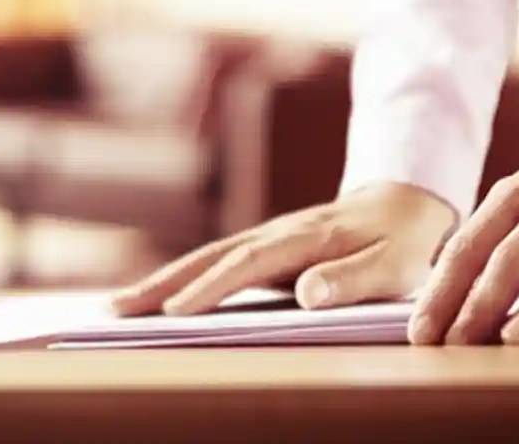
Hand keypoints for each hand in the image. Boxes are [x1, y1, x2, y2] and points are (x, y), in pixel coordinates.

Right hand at [112, 183, 455, 315]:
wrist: (400, 206)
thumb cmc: (400, 245)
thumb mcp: (395, 266)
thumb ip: (354, 278)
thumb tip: (306, 292)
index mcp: (305, 240)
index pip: (249, 264)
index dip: (212, 287)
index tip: (176, 312)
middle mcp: (274, 235)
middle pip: (209, 258)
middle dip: (163, 284)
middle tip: (118, 309)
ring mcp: (263, 240)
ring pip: (203, 259)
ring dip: (161, 282)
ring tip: (118, 308)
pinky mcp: (260, 250)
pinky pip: (212, 264)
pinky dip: (179, 280)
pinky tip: (154, 300)